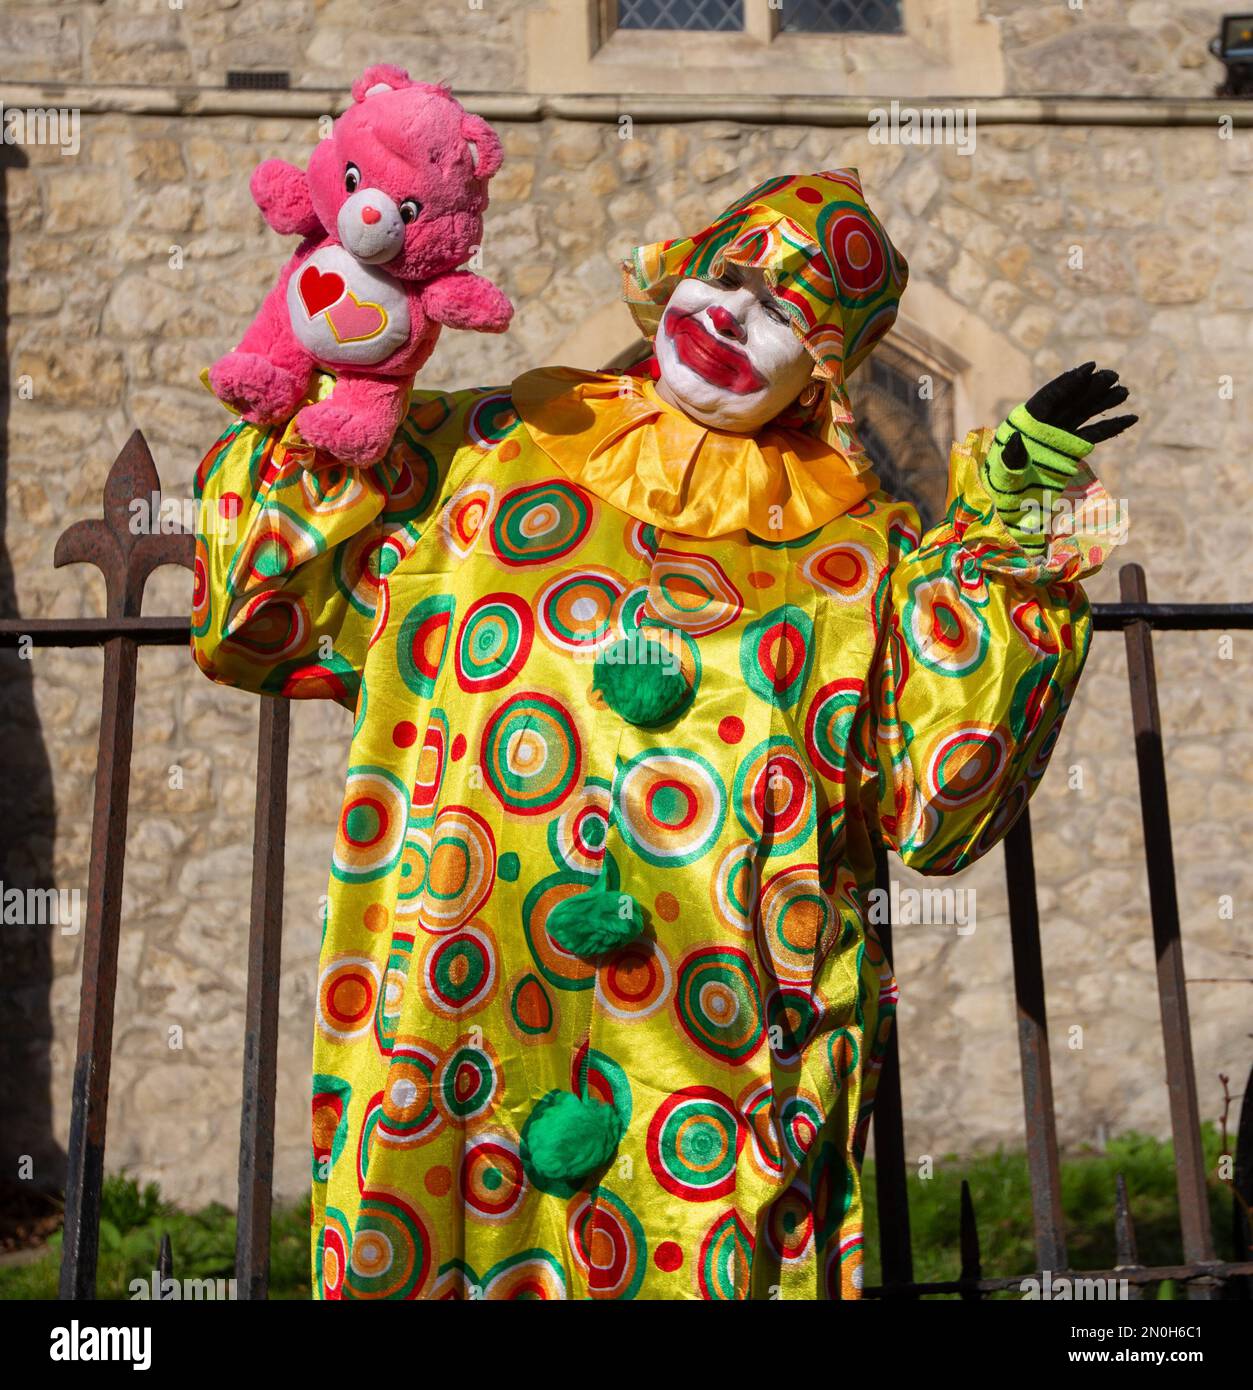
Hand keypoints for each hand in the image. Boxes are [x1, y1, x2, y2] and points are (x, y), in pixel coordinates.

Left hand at [982, 362, 1136, 553]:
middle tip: (1114, 376)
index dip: (1069, 382)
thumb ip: (1011, 458)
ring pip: (1084, 413)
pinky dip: (1111, 427)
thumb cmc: (1002, 489)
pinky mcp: (1069, 450)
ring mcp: (1058, 436)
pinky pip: (1093, 434)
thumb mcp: (1004, 474)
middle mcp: (1043, 425)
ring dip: (1103, 401)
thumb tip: (1016, 439)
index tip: (1090, 367)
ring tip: (1124, 391)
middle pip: (1070, 400)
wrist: (1009, 507)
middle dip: (1091, 387)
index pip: (1049, 397)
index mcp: (1025, 424)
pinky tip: (1131, 418)